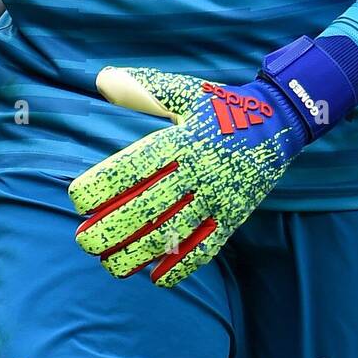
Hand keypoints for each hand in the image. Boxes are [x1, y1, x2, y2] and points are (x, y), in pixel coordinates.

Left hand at [69, 66, 306, 287]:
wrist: (279, 120)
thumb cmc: (221, 106)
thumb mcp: (185, 91)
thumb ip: (143, 89)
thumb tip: (101, 79)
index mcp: (182, 139)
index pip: (136, 166)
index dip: (104, 184)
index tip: (78, 197)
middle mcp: (199, 170)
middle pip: (149, 206)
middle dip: (112, 228)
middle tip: (84, 240)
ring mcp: (218, 196)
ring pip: (173, 233)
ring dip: (137, 253)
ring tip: (109, 264)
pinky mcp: (234, 215)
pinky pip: (206, 247)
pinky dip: (180, 266)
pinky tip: (155, 277)